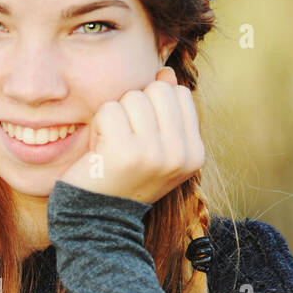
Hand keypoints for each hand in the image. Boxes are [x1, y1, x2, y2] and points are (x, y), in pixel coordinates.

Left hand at [55, 67, 204, 203]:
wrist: (97, 221)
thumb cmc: (122, 179)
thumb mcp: (153, 146)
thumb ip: (165, 109)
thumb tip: (165, 71)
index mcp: (194, 153)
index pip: (178, 94)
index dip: (152, 107)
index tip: (140, 138)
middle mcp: (181, 154)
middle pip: (158, 90)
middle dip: (134, 108)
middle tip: (123, 141)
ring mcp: (156, 154)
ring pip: (133, 97)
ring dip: (114, 117)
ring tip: (111, 147)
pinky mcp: (127, 153)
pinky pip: (109, 110)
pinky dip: (98, 126)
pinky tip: (98, 151)